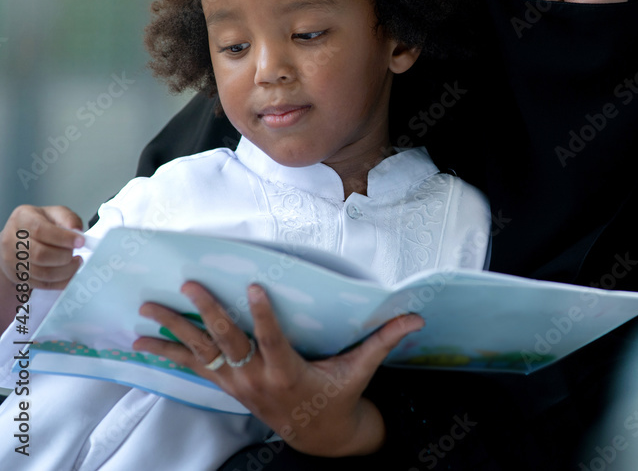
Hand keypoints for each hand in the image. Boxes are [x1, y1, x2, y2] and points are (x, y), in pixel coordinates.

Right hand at [0, 205, 83, 288]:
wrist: (21, 240)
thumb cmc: (40, 225)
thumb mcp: (55, 214)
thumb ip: (68, 219)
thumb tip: (77, 232)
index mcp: (22, 218)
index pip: (40, 229)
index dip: (63, 238)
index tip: (81, 242)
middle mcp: (11, 240)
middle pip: (40, 254)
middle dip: (65, 256)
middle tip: (77, 255)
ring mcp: (12, 260)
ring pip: (42, 273)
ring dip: (66, 271)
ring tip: (76, 263)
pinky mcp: (18, 277)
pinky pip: (42, 284)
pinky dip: (61, 282)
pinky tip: (69, 273)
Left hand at [134, 282, 423, 456]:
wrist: (316, 434)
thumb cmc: (338, 394)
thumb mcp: (360, 370)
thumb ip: (383, 340)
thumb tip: (416, 316)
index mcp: (289, 372)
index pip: (274, 340)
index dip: (264, 315)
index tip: (254, 286)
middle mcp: (257, 379)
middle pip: (229, 343)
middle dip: (207, 314)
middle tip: (190, 286)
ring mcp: (237, 384)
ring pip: (201, 354)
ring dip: (174, 330)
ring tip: (148, 307)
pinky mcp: (226, 386)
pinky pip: (191, 368)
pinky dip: (166, 353)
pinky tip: (139, 341)